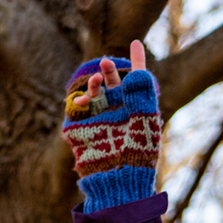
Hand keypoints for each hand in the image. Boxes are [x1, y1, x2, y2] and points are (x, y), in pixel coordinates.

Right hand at [61, 39, 161, 212]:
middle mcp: (119, 114)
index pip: (137, 82)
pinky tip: (82, 101)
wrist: (118, 181)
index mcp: (138, 112)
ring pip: (93, 95)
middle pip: (112, 85)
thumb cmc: (138, 156)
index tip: (135, 42)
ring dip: (92, 85)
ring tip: (94, 82)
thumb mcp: (145, 124)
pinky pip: (76, 111)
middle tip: (105, 62)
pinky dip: (78, 102)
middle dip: (108, 72)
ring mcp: (99, 122)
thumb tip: (138, 72)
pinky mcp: (82, 131)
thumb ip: (142, 97)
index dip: (136, 62)